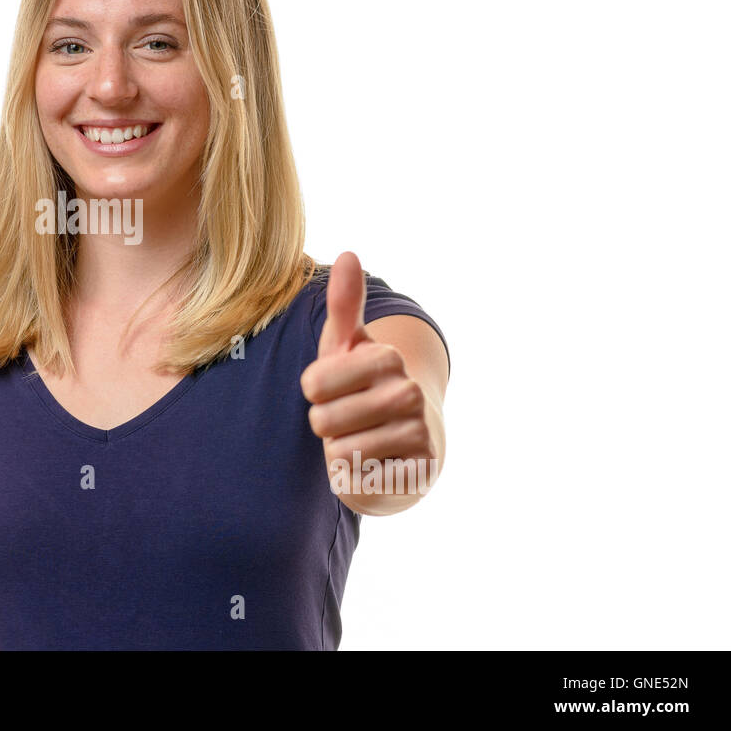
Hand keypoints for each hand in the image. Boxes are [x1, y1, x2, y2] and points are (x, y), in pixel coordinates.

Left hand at [299, 251, 436, 498]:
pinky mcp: (417, 472)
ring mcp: (416, 434)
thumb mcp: (346, 347)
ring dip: (339, 449)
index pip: (313, 383)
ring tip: (361, 438)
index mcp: (386, 358)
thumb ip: (343, 304)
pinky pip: (355, 477)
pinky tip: (374, 462)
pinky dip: (353, 475)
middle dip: (326, 424)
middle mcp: (407, 393)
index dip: (314, 392)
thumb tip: (348, 254)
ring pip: (338, 449)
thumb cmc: (362, 388)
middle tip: (349, 419)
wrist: (404, 445)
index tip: (334, 388)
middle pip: (322, 419)